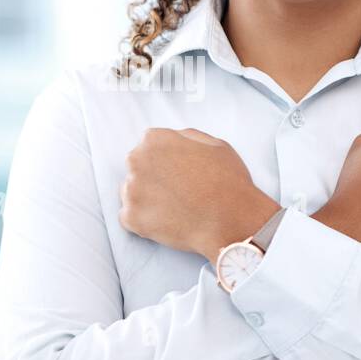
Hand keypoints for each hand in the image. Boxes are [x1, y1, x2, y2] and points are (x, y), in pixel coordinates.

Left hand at [119, 128, 278, 261]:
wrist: (231, 221)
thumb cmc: (227, 182)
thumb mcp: (214, 144)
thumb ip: (185, 137)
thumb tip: (174, 140)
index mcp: (154, 139)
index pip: (149, 147)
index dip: (166, 162)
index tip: (177, 174)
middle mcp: (137, 160)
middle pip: (137, 168)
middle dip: (153, 179)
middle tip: (177, 193)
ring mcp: (132, 190)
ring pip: (132, 192)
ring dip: (147, 200)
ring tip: (174, 209)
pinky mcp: (130, 218)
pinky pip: (130, 218)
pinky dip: (145, 222)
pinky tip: (167, 222)